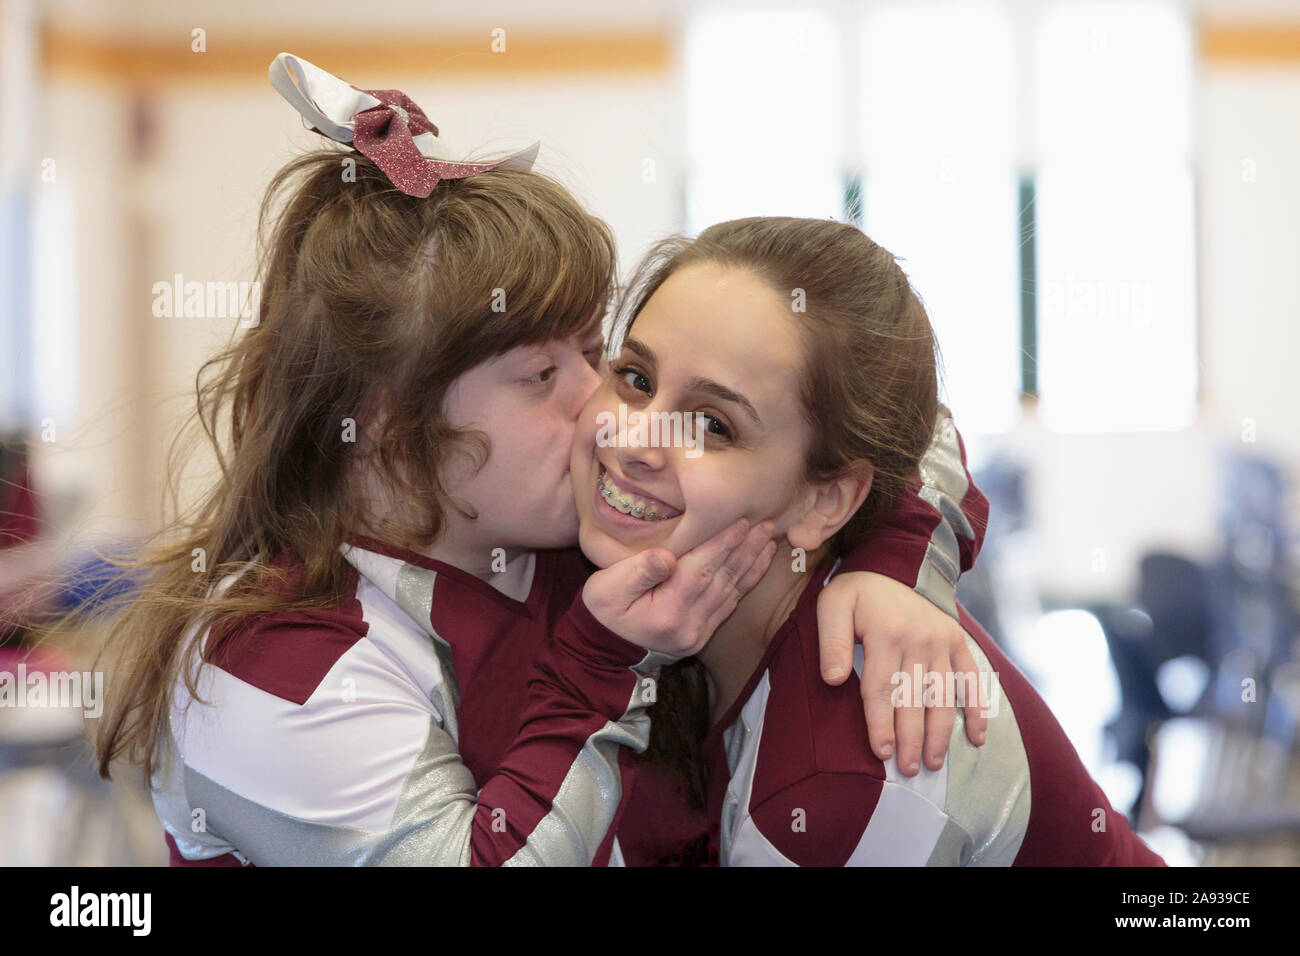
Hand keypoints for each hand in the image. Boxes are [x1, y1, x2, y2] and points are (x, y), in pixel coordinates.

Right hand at [583, 518, 775, 657]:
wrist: (605, 652)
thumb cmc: (604, 613)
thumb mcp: (605, 590)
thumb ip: (637, 572)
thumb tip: (666, 557)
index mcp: (666, 611)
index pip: (701, 570)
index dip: (723, 544)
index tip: (742, 521)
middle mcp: (689, 624)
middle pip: (723, 580)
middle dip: (746, 550)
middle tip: (768, 524)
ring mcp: (699, 632)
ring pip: (732, 592)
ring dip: (752, 564)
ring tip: (769, 540)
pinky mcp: (703, 634)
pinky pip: (730, 604)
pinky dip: (745, 582)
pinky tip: (756, 565)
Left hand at [816, 571, 986, 775]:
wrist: (898, 564)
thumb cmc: (858, 592)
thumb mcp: (833, 605)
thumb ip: (831, 641)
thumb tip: (835, 680)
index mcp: (886, 633)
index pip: (881, 689)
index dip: (881, 724)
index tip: (881, 753)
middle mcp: (919, 640)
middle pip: (914, 699)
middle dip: (912, 738)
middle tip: (909, 770)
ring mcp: (942, 642)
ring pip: (944, 696)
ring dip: (941, 733)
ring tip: (934, 763)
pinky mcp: (958, 642)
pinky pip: (971, 679)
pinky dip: (978, 709)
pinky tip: (977, 738)